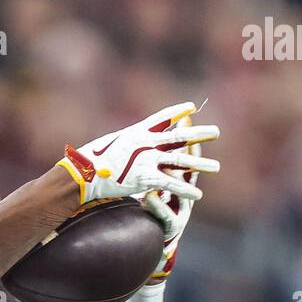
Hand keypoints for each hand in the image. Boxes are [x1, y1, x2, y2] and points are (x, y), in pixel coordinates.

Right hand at [58, 102, 218, 216]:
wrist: (84, 172)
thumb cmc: (91, 160)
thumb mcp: (111, 143)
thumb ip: (127, 143)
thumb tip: (128, 142)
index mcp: (138, 131)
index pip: (162, 118)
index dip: (178, 112)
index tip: (192, 107)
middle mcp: (146, 142)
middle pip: (179, 136)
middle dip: (199, 135)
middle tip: (217, 132)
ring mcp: (147, 159)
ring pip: (180, 161)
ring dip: (200, 165)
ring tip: (216, 167)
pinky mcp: (145, 178)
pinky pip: (171, 184)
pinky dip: (185, 190)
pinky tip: (198, 194)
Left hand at [142, 108, 208, 283]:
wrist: (152, 244)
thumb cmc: (156, 212)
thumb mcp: (156, 185)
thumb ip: (157, 166)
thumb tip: (152, 138)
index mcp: (180, 182)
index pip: (184, 155)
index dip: (185, 137)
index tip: (185, 118)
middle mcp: (185, 194)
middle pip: (189, 171)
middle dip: (193, 155)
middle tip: (192, 139)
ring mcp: (180, 210)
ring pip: (181, 193)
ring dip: (176, 181)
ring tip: (169, 170)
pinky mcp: (171, 226)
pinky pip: (164, 214)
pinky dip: (157, 205)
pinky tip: (148, 197)